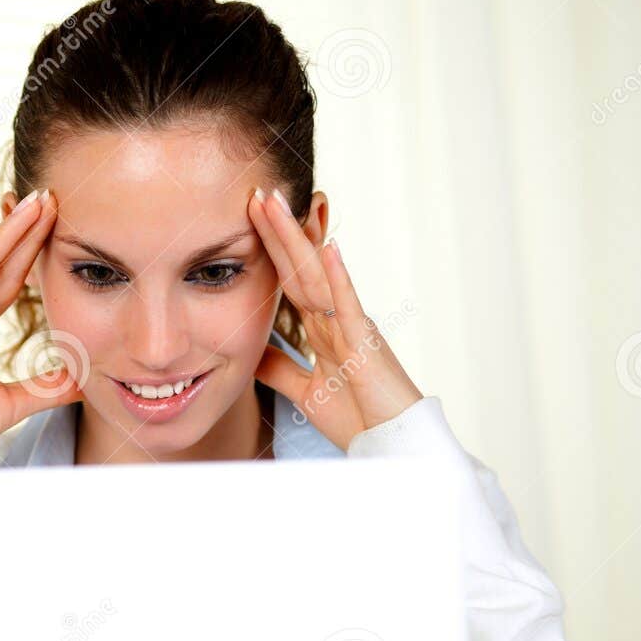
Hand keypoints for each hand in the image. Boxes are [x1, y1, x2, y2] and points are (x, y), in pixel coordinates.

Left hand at [247, 187, 422, 450]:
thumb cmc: (357, 419)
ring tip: (279, 205)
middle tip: (257, 193)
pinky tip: (328, 246)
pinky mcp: (367, 344)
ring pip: (320, 275)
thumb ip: (280, 369)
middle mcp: (339, 319)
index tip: (250, 218)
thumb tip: (250, 350)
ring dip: (299, 240)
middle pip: (302, 268)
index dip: (271, 251)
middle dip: (280, 232)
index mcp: (325, 329)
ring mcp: (354, 327)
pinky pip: (349, 305)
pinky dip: (338, 276)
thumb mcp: (305, 391)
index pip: (291, 281)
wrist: (391, 447)